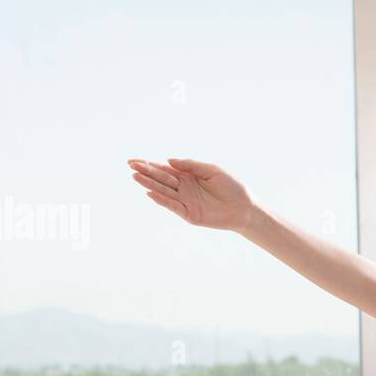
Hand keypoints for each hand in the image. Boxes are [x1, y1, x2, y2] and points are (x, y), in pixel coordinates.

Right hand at [128, 157, 255, 232]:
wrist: (245, 206)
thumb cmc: (231, 186)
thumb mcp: (211, 170)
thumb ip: (191, 165)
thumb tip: (169, 160)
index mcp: (188, 176)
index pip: (164, 170)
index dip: (149, 165)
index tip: (133, 161)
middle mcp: (184, 189)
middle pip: (161, 179)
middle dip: (146, 172)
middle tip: (130, 166)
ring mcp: (185, 202)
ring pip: (164, 192)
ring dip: (150, 184)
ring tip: (135, 177)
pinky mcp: (189, 214)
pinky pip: (174, 206)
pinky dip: (162, 200)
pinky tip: (151, 193)